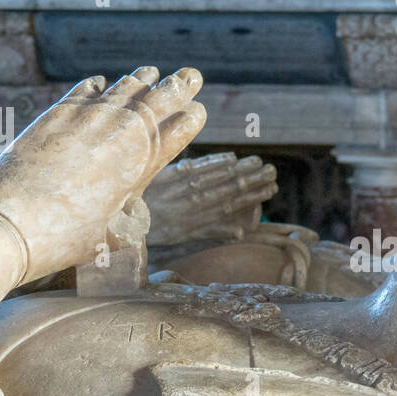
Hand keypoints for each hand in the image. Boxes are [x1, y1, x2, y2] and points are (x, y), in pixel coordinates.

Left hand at [0, 66, 205, 283]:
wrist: (12, 226)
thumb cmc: (63, 241)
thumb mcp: (109, 236)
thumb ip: (125, 218)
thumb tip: (131, 215)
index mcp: (140, 165)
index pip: (176, 132)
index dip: (189, 119)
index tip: (198, 109)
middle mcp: (120, 135)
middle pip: (157, 101)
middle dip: (178, 86)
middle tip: (191, 75)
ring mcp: (88, 119)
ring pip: (124, 89)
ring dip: (141, 79)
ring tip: (151, 72)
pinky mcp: (56, 113)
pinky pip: (84, 90)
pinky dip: (97, 85)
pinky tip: (101, 83)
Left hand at [145, 152, 276, 245]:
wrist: (123, 219)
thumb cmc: (157, 230)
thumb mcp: (185, 237)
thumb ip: (213, 232)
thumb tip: (240, 233)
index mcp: (200, 219)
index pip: (234, 204)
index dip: (255, 196)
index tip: (272, 187)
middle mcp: (194, 202)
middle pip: (230, 188)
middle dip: (254, 179)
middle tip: (273, 171)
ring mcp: (183, 188)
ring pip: (217, 176)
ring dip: (239, 169)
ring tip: (258, 163)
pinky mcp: (170, 174)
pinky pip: (197, 167)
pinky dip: (214, 162)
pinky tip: (230, 157)